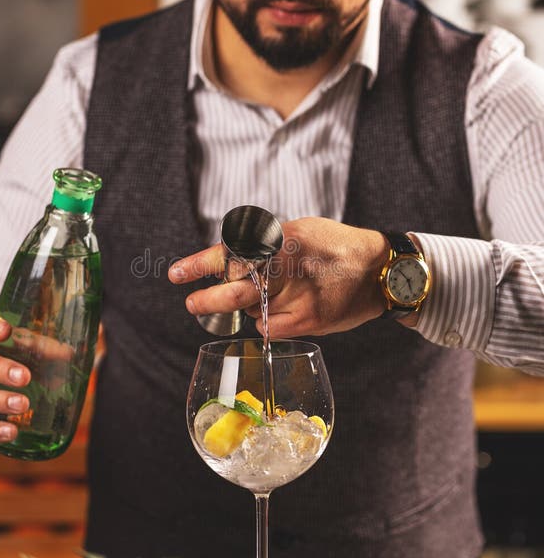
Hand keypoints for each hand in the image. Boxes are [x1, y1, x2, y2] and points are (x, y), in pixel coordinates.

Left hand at [169, 218, 388, 337]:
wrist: (381, 271)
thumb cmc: (336, 247)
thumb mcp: (300, 231)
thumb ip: (266, 244)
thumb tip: (228, 261)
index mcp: (284, 239)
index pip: (234, 251)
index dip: (201, 264)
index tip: (176, 274)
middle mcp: (289, 267)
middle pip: (235, 289)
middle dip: (208, 300)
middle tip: (192, 304)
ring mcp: (299, 296)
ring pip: (252, 310)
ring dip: (249, 306)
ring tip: (271, 295)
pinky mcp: (309, 319)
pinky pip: (270, 326)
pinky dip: (268, 320)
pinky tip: (284, 309)